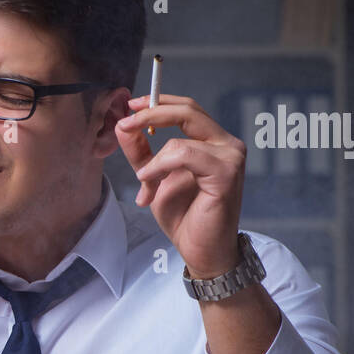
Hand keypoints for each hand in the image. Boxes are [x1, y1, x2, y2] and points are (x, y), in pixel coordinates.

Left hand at [115, 94, 246, 278]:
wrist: (202, 250)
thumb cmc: (185, 217)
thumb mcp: (153, 177)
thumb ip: (141, 151)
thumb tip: (122, 125)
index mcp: (213, 142)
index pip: (187, 110)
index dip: (158, 103)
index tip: (130, 105)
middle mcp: (227, 145)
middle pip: (188, 112)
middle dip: (151, 114)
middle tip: (125, 122)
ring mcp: (231, 157)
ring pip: (180, 139)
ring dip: (153, 162)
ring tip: (145, 185)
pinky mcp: (226, 173)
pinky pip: (185, 155)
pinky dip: (160, 166)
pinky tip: (148, 182)